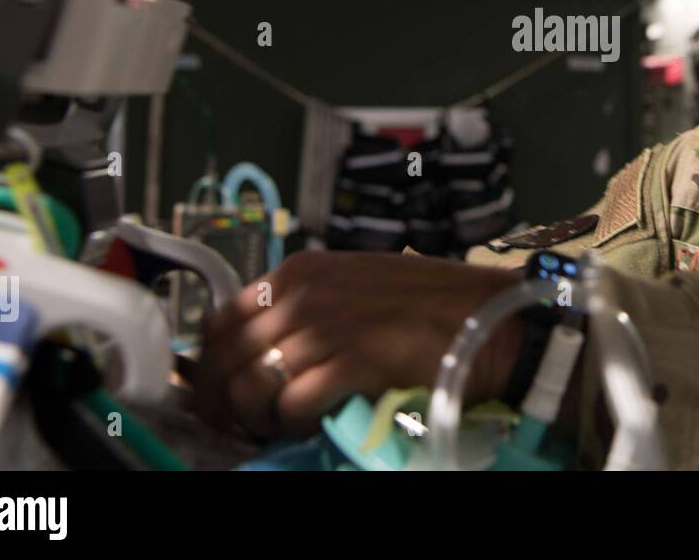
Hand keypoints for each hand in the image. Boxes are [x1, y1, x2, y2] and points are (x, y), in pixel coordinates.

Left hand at [192, 249, 522, 438]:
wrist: (490, 319)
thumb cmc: (431, 304)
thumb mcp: (356, 287)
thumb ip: (308, 308)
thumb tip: (267, 351)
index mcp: (300, 272)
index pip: (221, 321)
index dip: (208, 367)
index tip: (213, 396)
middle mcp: (304, 293)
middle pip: (229, 358)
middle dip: (224, 402)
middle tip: (237, 427)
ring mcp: (327, 325)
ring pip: (253, 385)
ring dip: (258, 416)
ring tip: (277, 427)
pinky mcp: (353, 359)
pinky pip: (293, 403)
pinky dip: (292, 422)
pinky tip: (309, 424)